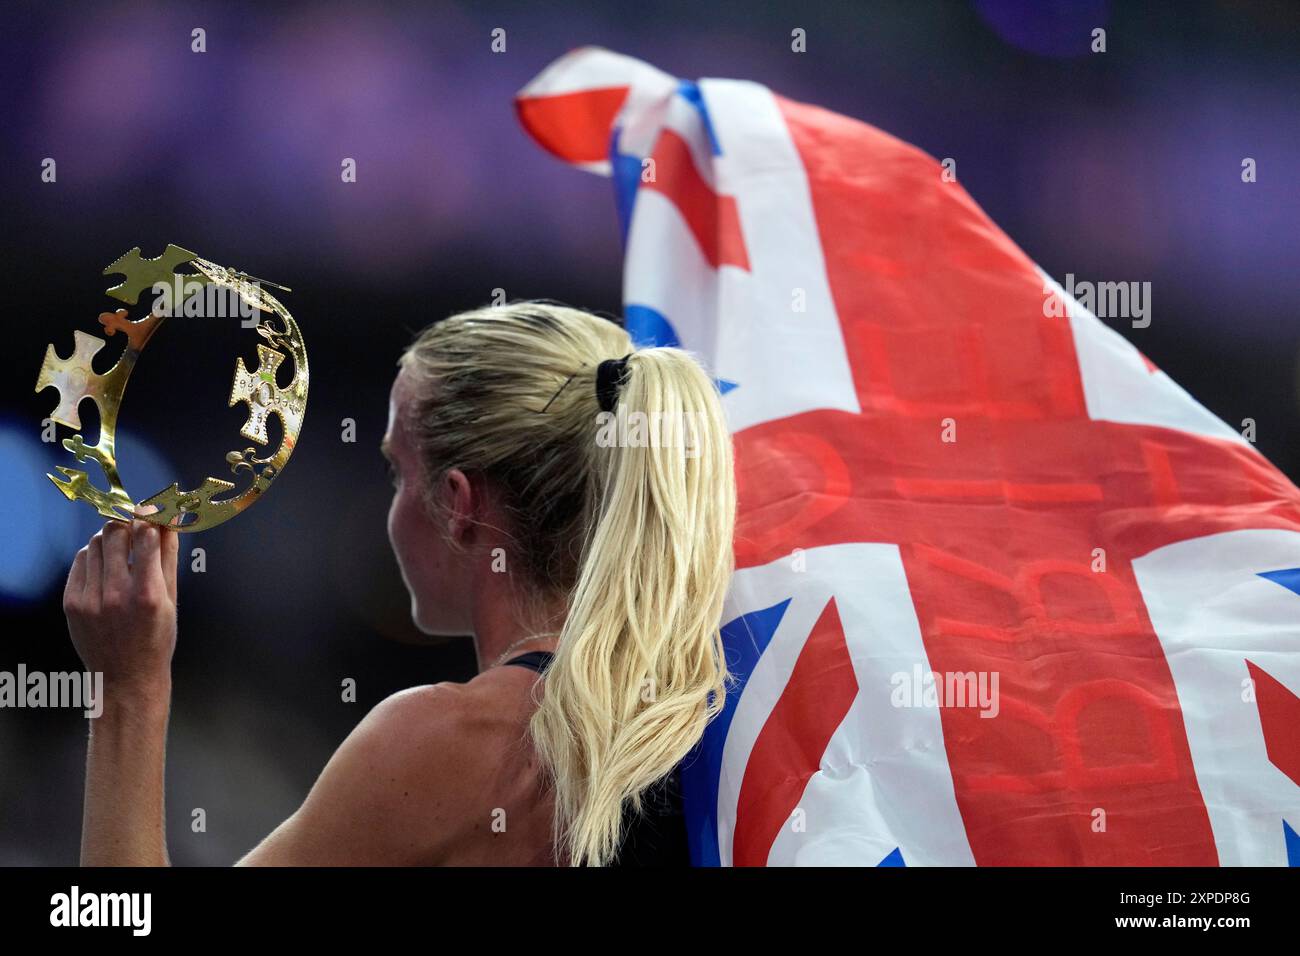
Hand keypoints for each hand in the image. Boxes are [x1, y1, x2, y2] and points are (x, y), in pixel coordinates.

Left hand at [64, 518, 179, 702]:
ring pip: (95, 544)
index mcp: (148, 594)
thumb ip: (169, 556)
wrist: (126, 677)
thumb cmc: (156, 638)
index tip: (150, 512)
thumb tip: (171, 521)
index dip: (148, 518)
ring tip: (121, 550)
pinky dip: (94, 556)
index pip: (145, 536)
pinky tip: (106, 567)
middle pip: (115, 534)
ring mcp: (90, 599)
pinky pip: (81, 562)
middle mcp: (116, 594)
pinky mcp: (72, 603)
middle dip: (127, 526)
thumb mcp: (171, 599)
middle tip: (135, 530)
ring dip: (110, 539)